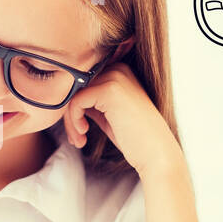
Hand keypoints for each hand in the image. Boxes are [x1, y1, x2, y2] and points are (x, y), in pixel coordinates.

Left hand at [62, 63, 181, 176]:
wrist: (155, 153)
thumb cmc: (134, 138)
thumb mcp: (108, 114)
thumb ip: (92, 101)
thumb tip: (67, 96)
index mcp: (120, 71)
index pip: (84, 82)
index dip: (75, 106)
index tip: (78, 128)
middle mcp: (119, 68)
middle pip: (76, 86)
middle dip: (71, 114)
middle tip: (76, 136)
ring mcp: (115, 77)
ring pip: (74, 93)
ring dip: (71, 120)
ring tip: (78, 138)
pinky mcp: (109, 89)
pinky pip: (76, 101)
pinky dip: (74, 120)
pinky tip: (83, 133)